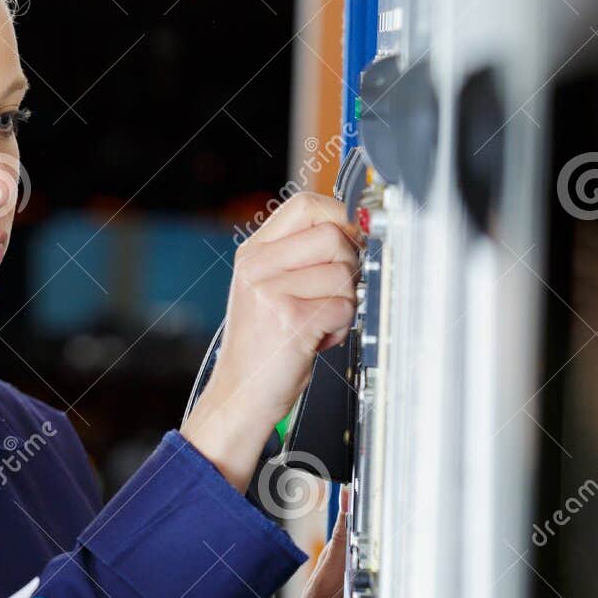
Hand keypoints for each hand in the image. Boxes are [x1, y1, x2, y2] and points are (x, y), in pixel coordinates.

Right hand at [182, 192, 361, 490]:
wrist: (240, 393)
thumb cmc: (263, 346)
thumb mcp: (270, 288)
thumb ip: (303, 256)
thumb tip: (357, 230)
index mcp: (254, 252)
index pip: (307, 204)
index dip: (339, 218)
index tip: (348, 242)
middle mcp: (257, 265)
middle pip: (333, 234)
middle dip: (349, 266)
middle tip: (332, 292)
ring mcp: (269, 290)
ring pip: (344, 273)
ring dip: (345, 302)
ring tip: (319, 320)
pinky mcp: (289, 317)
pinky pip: (343, 307)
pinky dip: (340, 327)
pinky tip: (317, 338)